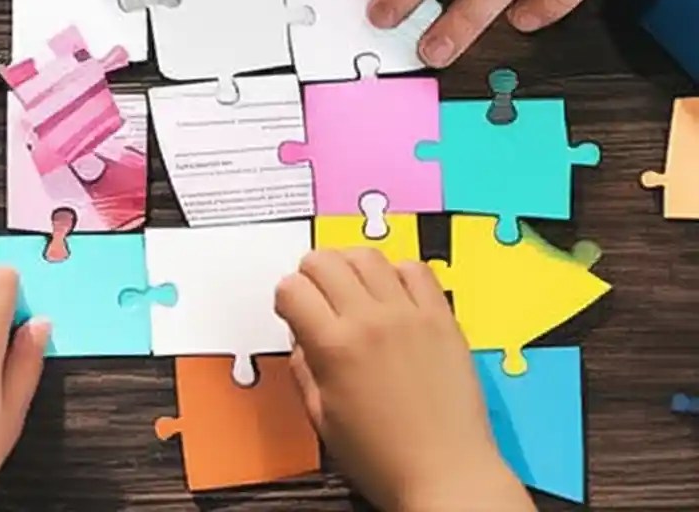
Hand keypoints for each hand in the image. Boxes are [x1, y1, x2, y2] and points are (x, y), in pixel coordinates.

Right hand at [274, 249, 535, 511]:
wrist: (445, 473)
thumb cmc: (381, 457)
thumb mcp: (320, 416)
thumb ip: (303, 366)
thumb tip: (302, 334)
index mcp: (334, 346)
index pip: (292, 287)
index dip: (285, 298)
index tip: (292, 312)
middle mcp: (371, 320)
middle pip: (325, 260)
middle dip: (309, 273)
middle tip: (315, 295)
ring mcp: (410, 315)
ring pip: (367, 255)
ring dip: (349, 265)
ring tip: (350, 288)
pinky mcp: (442, 318)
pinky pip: (416, 269)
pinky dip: (396, 271)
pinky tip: (391, 293)